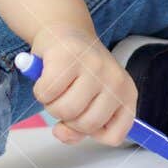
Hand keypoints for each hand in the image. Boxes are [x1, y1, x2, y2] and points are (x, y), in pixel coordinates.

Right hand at [27, 23, 136, 146]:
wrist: (65, 32)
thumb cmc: (78, 74)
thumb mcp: (89, 102)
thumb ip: (78, 128)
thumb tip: (62, 133)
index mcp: (127, 94)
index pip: (115, 136)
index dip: (92, 134)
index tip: (84, 117)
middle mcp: (116, 79)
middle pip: (87, 125)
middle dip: (68, 119)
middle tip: (67, 98)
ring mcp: (94, 66)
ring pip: (65, 111)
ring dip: (52, 105)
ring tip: (57, 88)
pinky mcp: (69, 57)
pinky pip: (46, 93)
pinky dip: (40, 91)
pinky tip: (47, 77)